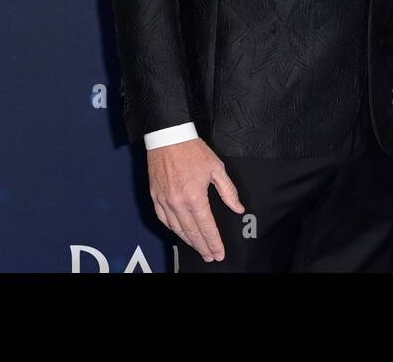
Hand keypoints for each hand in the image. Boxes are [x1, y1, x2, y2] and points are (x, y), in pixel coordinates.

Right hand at [147, 138, 243, 261]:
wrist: (168, 137)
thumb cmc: (192, 150)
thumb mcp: (217, 168)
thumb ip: (228, 191)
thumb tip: (238, 207)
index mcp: (195, 197)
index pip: (206, 228)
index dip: (214, 242)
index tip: (219, 253)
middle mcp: (178, 203)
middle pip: (192, 233)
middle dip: (203, 247)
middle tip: (210, 256)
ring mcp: (165, 201)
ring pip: (177, 229)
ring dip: (188, 241)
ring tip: (198, 248)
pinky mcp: (155, 197)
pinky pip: (163, 220)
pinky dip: (172, 229)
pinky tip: (179, 233)